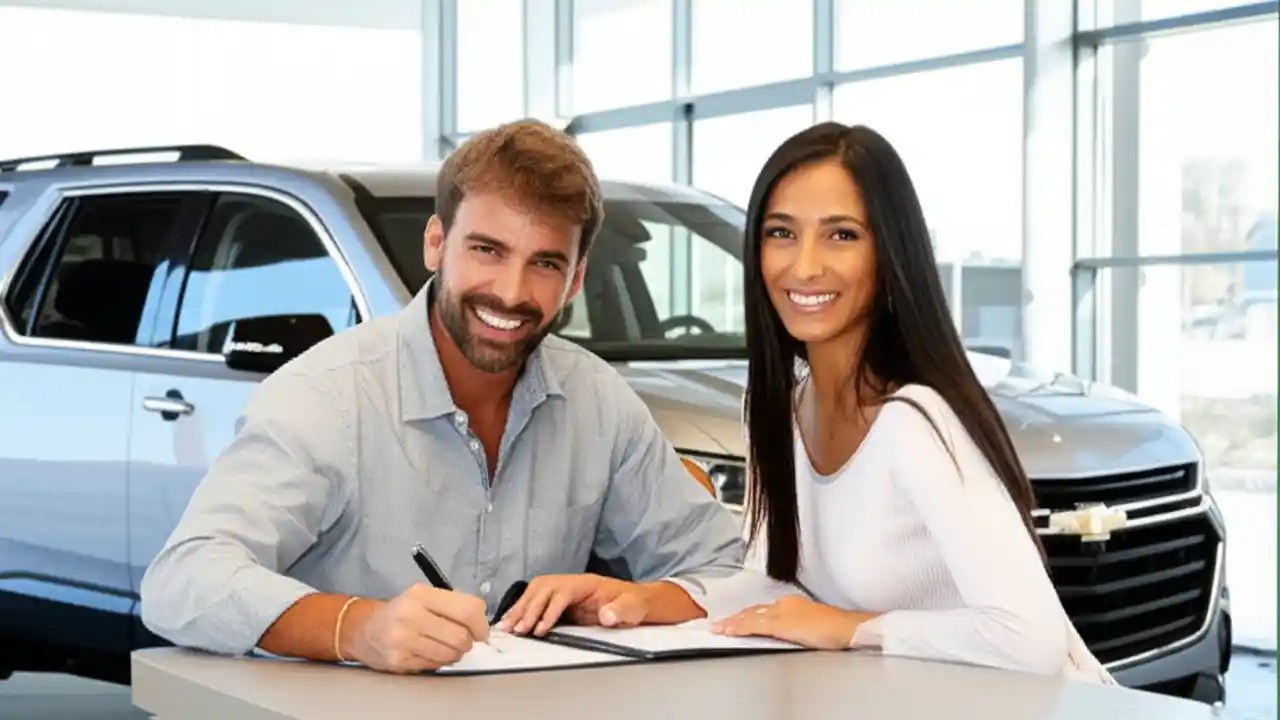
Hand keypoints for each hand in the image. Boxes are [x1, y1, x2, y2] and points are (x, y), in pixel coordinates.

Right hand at [341, 584, 488, 673]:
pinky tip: (430, 652)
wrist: (366, 629)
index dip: (481, 624)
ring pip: (450, 654)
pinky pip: (435, 665)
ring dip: (455, 653)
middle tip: (463, 640)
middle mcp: (411, 615)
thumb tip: (482, 623)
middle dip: (468, 642)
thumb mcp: (425, 596)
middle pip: (461, 636)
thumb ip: (454, 605)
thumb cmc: (403, 611)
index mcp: (421, 594)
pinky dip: (440, 661)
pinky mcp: (399, 661)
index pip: (467, 609)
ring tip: (445, 645)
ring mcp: (403, 640)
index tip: (481, 631)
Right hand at [495, 573, 650, 635]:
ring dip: (520, 608)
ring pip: (536, 592)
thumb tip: (607, 615)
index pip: (562, 592)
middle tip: (517, 629)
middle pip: (544, 589)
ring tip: (506, 626)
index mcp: (587, 583)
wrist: (636, 600)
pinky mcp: (560, 598)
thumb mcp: (633, 608)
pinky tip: (511, 620)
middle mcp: (572, 582)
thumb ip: (621, 611)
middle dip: (528, 609)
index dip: (550, 610)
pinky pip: (536, 599)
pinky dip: (522, 608)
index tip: (542, 628)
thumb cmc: (634, 604)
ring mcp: (564, 588)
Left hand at [711, 595, 877, 650]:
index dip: (747, 615)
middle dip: (736, 617)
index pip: (763, 610)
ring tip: (718, 628)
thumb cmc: (835, 629)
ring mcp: (782, 613)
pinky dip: (739, 627)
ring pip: (750, 617)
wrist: (847, 627)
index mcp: (791, 604)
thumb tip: (786, 634)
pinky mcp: (782, 623)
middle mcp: (784, 605)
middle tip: (720, 623)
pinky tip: (728, 631)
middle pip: (754, 611)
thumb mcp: (810, 626)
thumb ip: (794, 627)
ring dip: (733, 622)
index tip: (734, 620)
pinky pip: (754, 625)